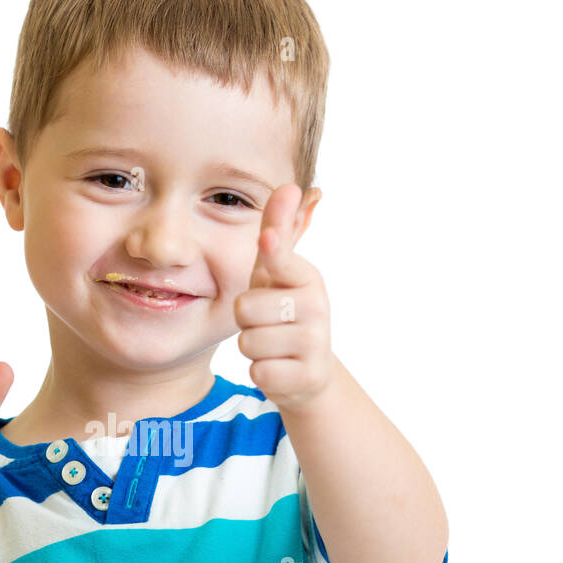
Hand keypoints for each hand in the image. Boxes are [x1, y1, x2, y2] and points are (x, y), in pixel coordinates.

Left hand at [234, 183, 333, 411]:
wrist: (310, 372)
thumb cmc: (284, 312)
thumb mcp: (278, 273)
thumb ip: (280, 231)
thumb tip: (288, 186)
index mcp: (306, 277)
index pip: (281, 261)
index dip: (273, 250)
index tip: (267, 237)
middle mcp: (317, 307)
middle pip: (245, 308)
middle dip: (246, 319)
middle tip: (267, 322)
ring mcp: (314, 343)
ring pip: (248, 342)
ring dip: (252, 347)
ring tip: (273, 345)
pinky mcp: (306, 377)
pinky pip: (259, 373)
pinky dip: (262, 373)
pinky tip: (279, 367)